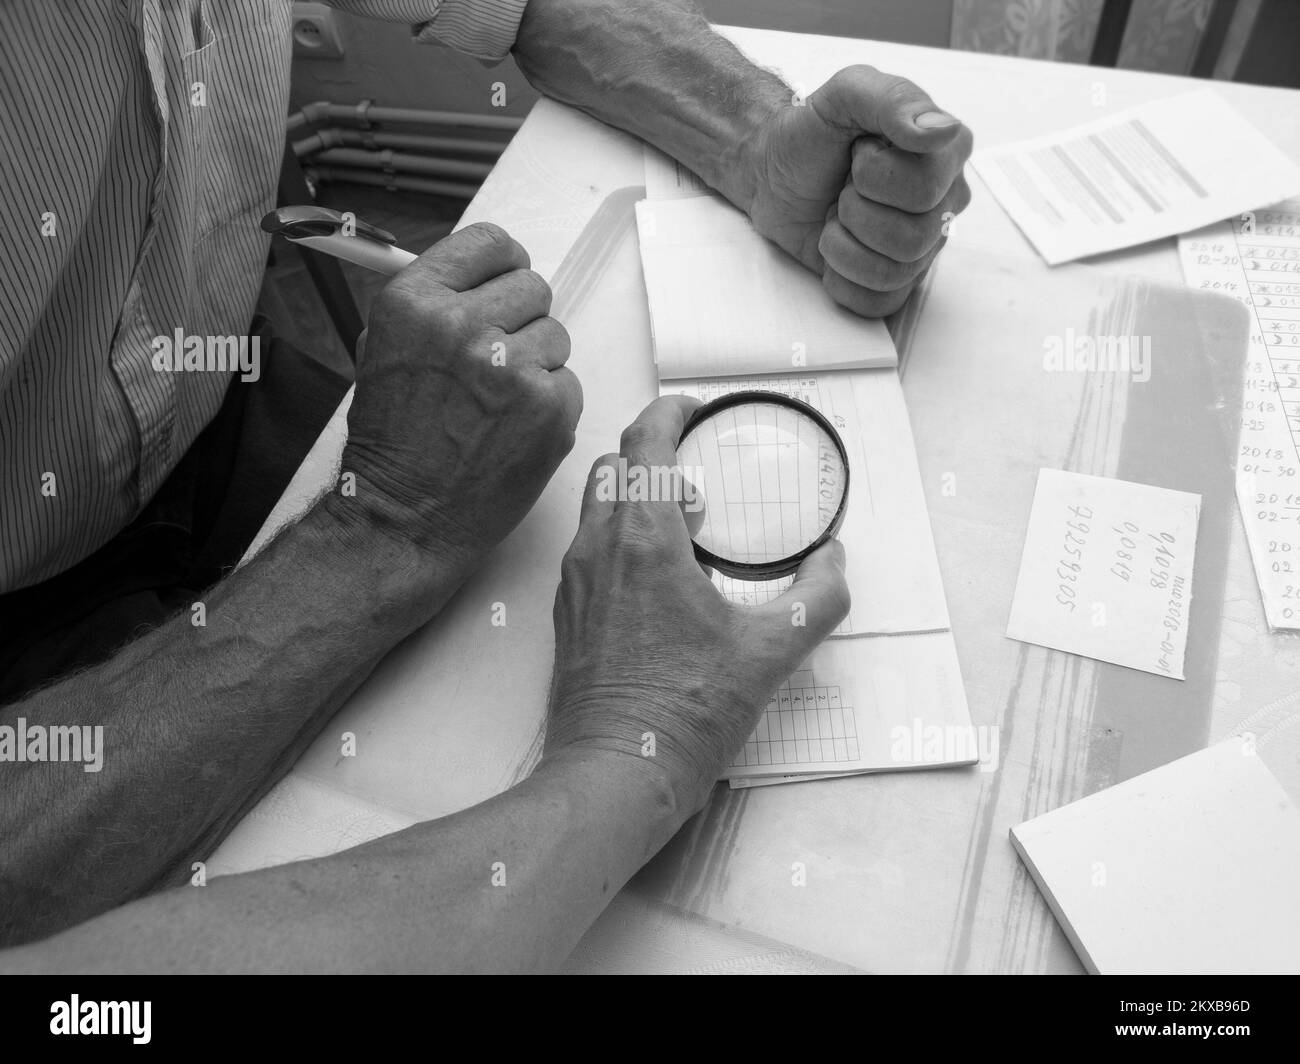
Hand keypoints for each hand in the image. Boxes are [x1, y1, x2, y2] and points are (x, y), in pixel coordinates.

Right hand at [336, 222, 582, 560]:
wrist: (404, 518)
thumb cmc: (393, 445)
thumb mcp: (384, 351)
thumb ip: (431, 306)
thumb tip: (477, 277)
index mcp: (415, 302)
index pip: (491, 243)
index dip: (503, 264)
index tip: (504, 283)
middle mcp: (463, 325)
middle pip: (532, 287)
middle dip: (520, 321)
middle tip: (496, 362)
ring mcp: (510, 366)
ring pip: (556, 336)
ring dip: (537, 365)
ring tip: (498, 404)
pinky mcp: (549, 407)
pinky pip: (569, 382)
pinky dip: (550, 406)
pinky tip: (513, 431)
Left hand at [543, 396, 850, 815]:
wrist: (616, 773)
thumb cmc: (683, 713)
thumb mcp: (771, 653)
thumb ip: (817, 598)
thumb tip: (835, 563)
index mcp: (644, 540)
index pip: (643, 440)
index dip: (669, 412)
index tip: (694, 410)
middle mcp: (599, 550)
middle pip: (613, 465)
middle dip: (652, 453)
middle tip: (697, 473)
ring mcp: (576, 582)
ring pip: (596, 506)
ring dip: (634, 495)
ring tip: (683, 525)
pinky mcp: (568, 614)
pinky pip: (589, 549)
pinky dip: (620, 538)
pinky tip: (659, 578)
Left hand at [746, 66, 973, 317]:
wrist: (772, 172)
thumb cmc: (812, 133)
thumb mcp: (845, 94)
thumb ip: (892, 100)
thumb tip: (943, 130)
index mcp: (947, 152)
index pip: (925, 190)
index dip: (873, 177)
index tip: (856, 154)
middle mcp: (946, 201)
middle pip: (912, 238)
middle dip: (855, 212)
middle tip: (842, 189)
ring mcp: (923, 247)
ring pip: (893, 273)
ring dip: (842, 245)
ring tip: (835, 217)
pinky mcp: (894, 282)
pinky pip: (878, 305)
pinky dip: (842, 280)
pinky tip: (835, 249)